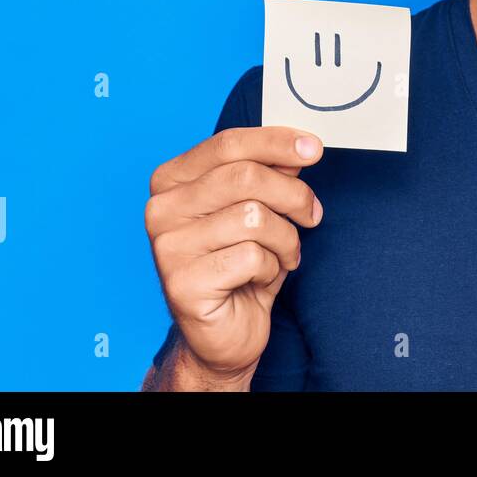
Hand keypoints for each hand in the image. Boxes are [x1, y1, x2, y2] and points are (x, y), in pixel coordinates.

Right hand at [145, 126, 324, 386]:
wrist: (224, 334)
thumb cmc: (242, 264)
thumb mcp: (260, 208)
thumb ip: (271, 173)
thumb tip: (301, 146)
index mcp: (172, 181)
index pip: (228, 144)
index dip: (276, 142)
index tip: (314, 148)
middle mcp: (161, 209)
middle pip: (246, 177)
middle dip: (293, 195)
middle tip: (312, 215)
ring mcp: (167, 247)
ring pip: (254, 217)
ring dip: (285, 238)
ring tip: (283, 255)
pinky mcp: (182, 284)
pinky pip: (252, 257)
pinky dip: (272, 267)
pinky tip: (261, 278)